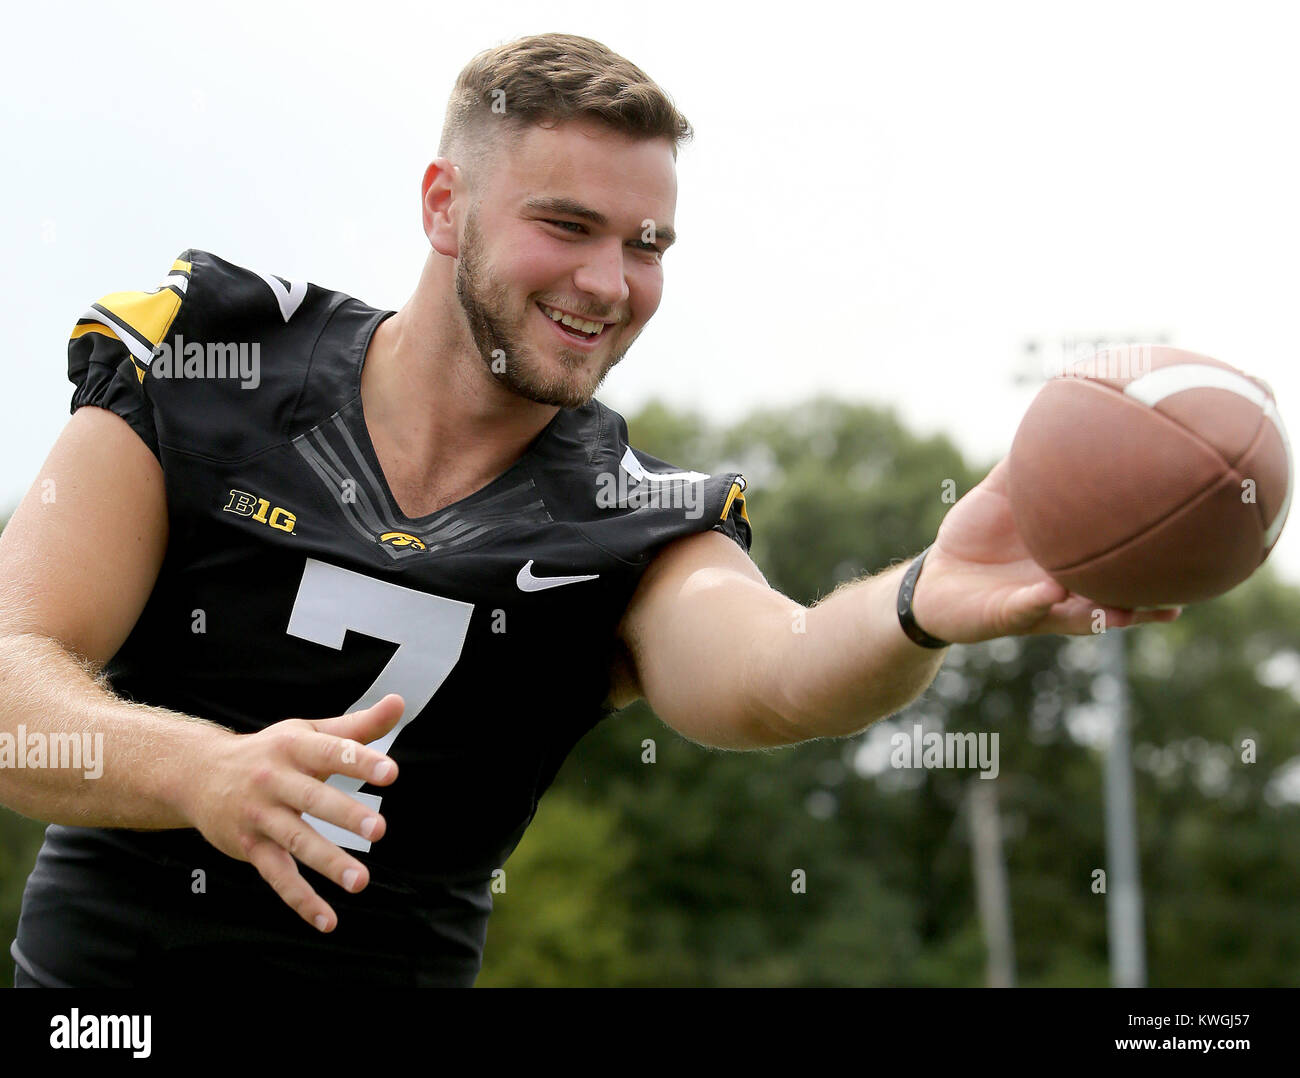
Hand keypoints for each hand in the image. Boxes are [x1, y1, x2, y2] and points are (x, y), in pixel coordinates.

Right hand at [181, 694, 403, 932]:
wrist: (198, 774)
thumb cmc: (268, 752)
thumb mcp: (308, 732)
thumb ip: (358, 726)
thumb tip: (399, 702)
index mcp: (295, 747)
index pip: (331, 751)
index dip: (360, 761)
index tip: (390, 772)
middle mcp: (275, 780)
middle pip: (313, 798)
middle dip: (345, 814)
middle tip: (378, 829)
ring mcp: (260, 816)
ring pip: (296, 841)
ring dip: (328, 861)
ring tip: (360, 881)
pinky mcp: (250, 847)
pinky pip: (278, 877)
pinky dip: (301, 900)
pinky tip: (327, 919)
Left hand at [910, 458, 1181, 642]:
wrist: (933, 580)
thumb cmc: (974, 536)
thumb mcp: (1002, 495)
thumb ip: (1026, 464)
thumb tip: (1050, 414)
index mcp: (1071, 564)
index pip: (1120, 567)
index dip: (1154, 565)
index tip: (1194, 556)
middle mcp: (1065, 591)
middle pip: (1115, 603)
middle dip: (1145, 604)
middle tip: (1177, 597)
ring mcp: (1037, 606)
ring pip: (1077, 616)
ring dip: (1102, 614)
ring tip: (1130, 609)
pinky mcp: (1002, 616)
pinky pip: (1022, 610)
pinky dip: (1036, 604)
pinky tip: (1050, 594)